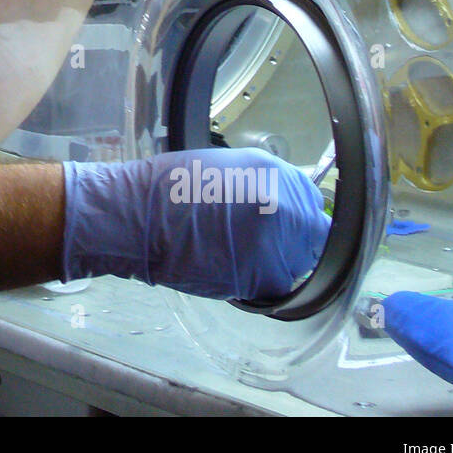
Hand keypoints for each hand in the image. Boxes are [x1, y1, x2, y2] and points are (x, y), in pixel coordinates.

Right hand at [61, 147, 329, 300]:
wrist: (139, 217)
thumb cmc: (171, 187)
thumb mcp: (226, 168)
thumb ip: (263, 185)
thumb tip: (284, 205)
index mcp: (274, 174)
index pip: (313, 201)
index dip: (298, 213)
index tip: (285, 222)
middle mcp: (283, 207)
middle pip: (312, 234)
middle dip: (292, 239)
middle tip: (261, 242)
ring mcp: (275, 243)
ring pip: (296, 262)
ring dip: (277, 261)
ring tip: (240, 253)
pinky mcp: (262, 278)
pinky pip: (275, 284)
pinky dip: (259, 281)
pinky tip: (232, 266)